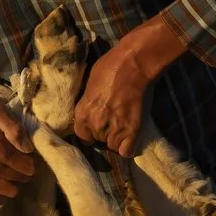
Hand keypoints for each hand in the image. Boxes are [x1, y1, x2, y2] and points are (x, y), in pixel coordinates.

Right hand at [0, 82, 35, 204]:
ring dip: (13, 184)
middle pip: (18, 179)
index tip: (27, 155)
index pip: (27, 167)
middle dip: (23, 172)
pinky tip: (1, 190)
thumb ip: (14, 129)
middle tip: (20, 162)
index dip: (31, 161)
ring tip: (11, 173)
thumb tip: (28, 149)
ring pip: (6, 192)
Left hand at [71, 14, 190, 155]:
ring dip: (117, 138)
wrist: (133, 64)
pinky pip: (126, 151)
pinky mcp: (131, 131)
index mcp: (82, 113)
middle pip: (98, 140)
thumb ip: (89, 102)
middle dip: (105, 133)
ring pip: (113, 146)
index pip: (82, 135)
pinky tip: (130, 138)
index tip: (98, 126)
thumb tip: (91, 107)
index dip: (90, 132)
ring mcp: (113, 130)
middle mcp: (95, 125)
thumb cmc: (111, 66)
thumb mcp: (90, 84)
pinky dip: (128, 148)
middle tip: (114, 120)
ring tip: (124, 125)